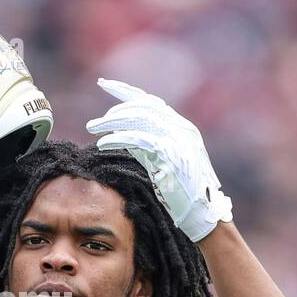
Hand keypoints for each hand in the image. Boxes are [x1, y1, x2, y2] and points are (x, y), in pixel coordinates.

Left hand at [85, 78, 231, 241]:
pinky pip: (139, 139)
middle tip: (93, 123)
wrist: (202, 212)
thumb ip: (148, 146)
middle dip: (115, 110)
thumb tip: (121, 135)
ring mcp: (178, 139)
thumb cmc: (181, 193)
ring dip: (112, 122)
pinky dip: (119, 138)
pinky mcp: (171, 153)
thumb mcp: (164, 162)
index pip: (151, 101)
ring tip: (93, 129)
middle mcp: (181, 128)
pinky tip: (104, 143)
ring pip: (140, 118)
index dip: (126, 91)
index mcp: (181, 127)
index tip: (104, 84)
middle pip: (143, 106)